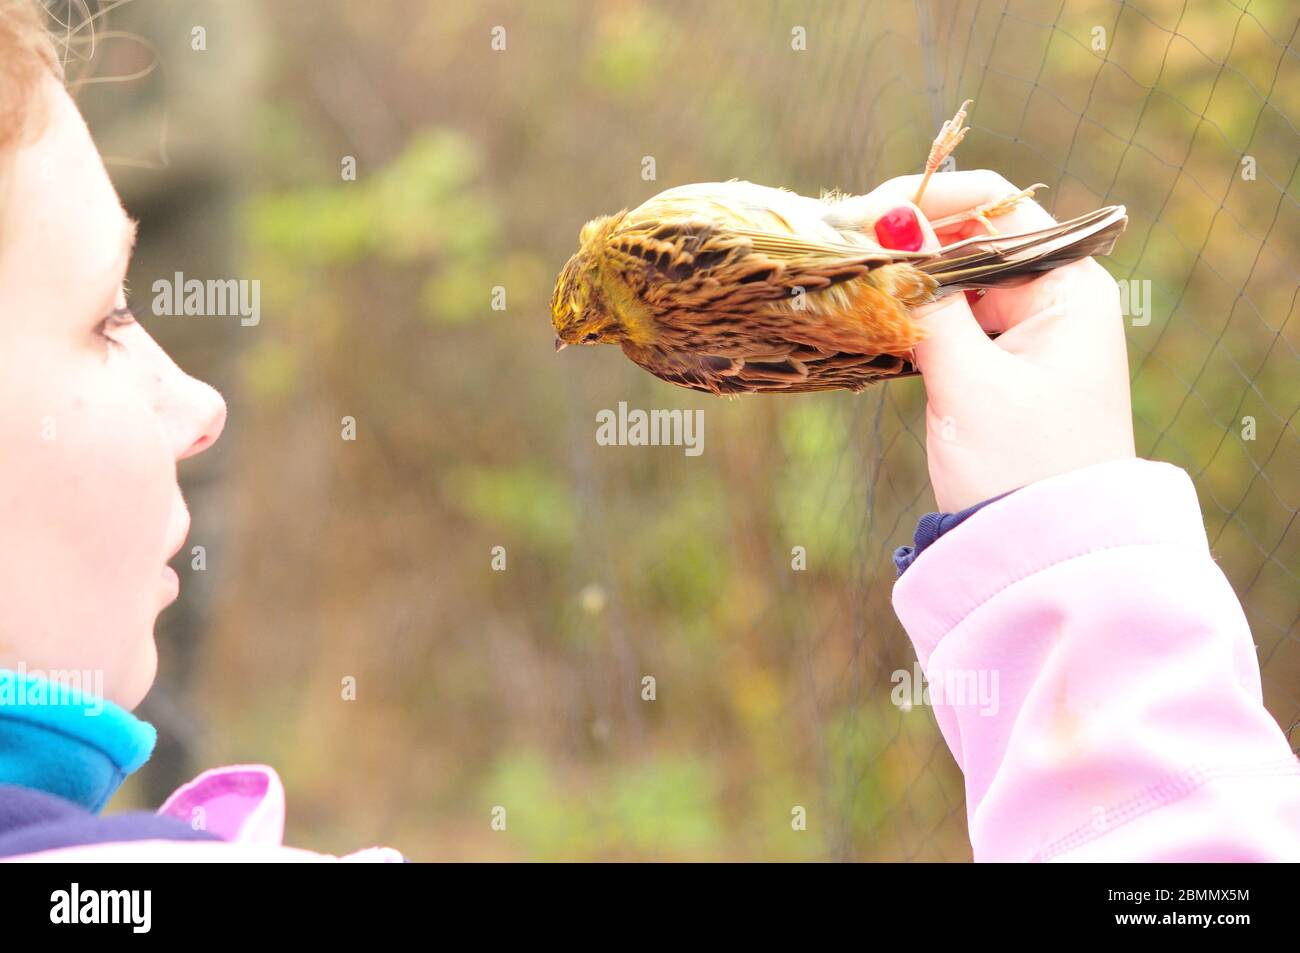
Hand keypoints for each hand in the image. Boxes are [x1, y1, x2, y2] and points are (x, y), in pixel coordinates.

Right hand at [861, 170, 1135, 511]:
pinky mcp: (999, 370)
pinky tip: (870, 320)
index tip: (864, 217)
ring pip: (954, 282)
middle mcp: (1053, 299)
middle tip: (840, 252)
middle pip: (971, 240)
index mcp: (1068, 288)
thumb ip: (928, 299)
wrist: (1044, 557)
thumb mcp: (968, 380)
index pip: (996, 208)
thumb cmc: (1019, 467)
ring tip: (847, 284)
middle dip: (908, 240)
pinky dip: (912, 318)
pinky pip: (950, 323)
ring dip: (905, 281)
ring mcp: (1026, 335)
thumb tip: (890, 221)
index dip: (929, 201)